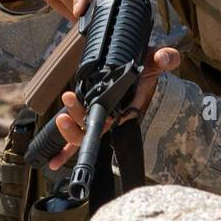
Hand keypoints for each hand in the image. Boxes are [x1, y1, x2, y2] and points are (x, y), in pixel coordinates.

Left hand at [47, 46, 180, 169]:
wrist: (134, 74)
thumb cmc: (144, 69)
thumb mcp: (153, 61)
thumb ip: (163, 58)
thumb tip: (167, 57)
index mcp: (127, 106)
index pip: (118, 114)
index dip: (109, 114)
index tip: (98, 106)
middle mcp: (112, 116)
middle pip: (95, 126)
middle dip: (79, 116)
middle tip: (68, 98)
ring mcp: (99, 120)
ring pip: (83, 133)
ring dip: (70, 130)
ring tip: (60, 118)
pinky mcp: (88, 119)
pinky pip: (76, 138)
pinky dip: (64, 152)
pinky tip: (53, 163)